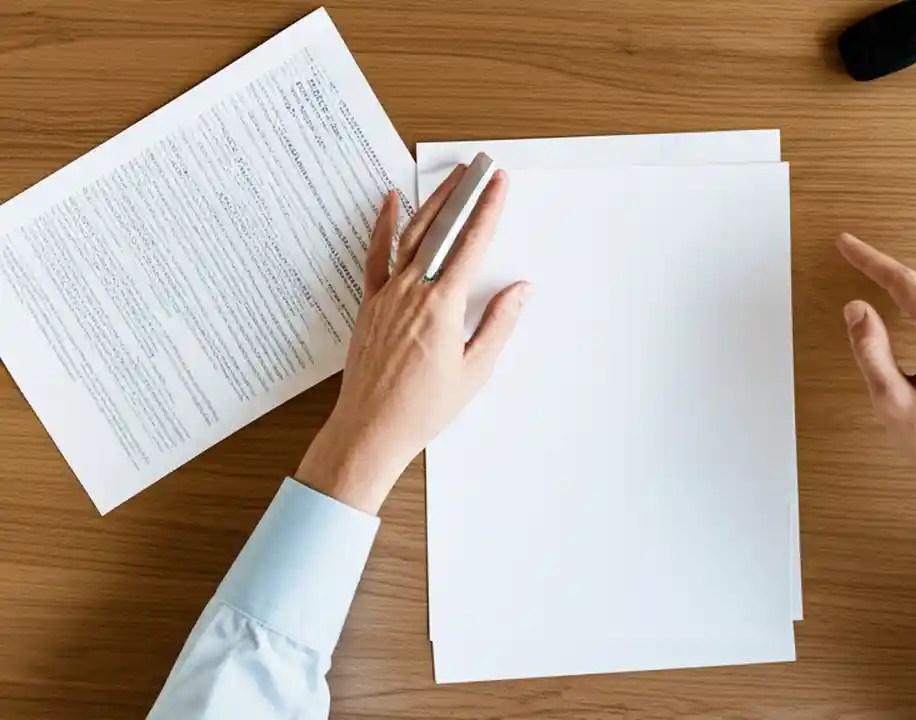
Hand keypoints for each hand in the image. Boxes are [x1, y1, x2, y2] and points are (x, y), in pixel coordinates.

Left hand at [296, 166, 530, 514]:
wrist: (370, 428)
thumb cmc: (423, 408)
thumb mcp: (475, 369)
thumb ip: (498, 323)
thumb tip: (521, 290)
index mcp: (442, 306)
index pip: (471, 244)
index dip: (488, 209)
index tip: (498, 183)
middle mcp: (412, 291)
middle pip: (441, 229)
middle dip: (463, 193)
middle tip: (479, 167)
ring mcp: (387, 294)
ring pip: (410, 234)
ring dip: (431, 202)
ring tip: (450, 178)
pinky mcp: (369, 304)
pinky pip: (375, 255)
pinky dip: (381, 226)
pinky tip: (388, 202)